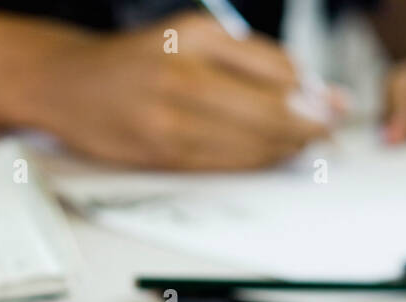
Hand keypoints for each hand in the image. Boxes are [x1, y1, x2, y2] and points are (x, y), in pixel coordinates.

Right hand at [26, 12, 336, 169]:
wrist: (70, 85)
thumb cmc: (138, 60)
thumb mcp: (193, 35)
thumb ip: (249, 58)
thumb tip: (308, 88)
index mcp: (195, 39)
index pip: (274, 70)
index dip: (312, 93)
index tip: (335, 103)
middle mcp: (181, 78)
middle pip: (267, 111)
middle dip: (308, 125)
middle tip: (330, 131)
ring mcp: (168, 121)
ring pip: (248, 143)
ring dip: (284, 148)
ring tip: (304, 145)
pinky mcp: (160, 155)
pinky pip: (222, 164)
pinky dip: (253, 162)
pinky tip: (268, 157)